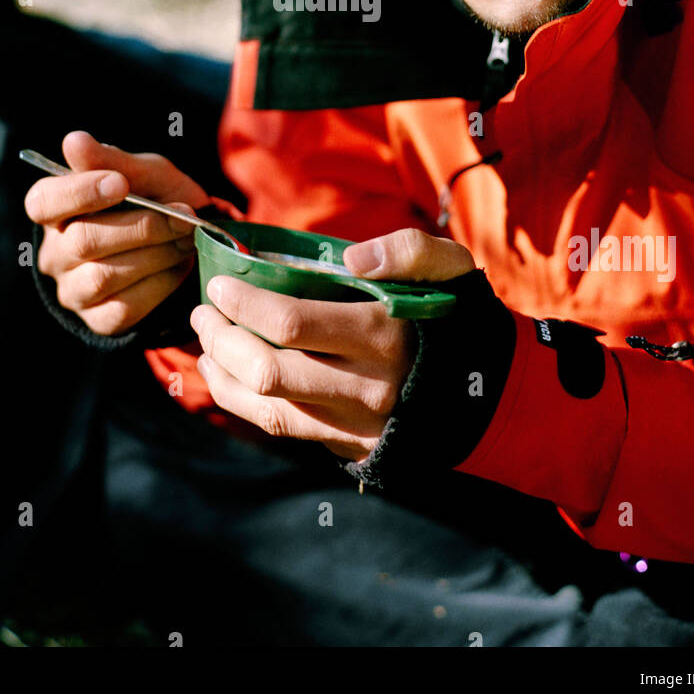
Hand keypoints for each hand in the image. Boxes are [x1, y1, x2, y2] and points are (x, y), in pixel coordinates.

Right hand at [24, 130, 208, 335]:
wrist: (185, 240)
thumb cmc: (154, 197)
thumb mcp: (143, 172)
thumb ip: (112, 160)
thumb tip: (73, 141)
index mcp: (53, 208)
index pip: (44, 202)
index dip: (80, 193)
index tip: (121, 183)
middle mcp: (54, 252)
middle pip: (84, 241)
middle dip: (141, 226)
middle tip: (183, 215)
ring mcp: (73, 290)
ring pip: (104, 277)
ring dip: (155, 255)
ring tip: (186, 238)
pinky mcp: (99, 319)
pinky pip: (124, 307)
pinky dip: (160, 283)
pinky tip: (180, 264)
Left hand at [189, 227, 474, 460]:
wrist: (488, 390)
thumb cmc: (456, 316)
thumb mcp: (450, 267)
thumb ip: (409, 250)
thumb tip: (354, 258)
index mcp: (384, 335)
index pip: (293, 324)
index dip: (246, 303)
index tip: (220, 283)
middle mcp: (365, 386)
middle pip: (270, 370)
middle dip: (223, 338)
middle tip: (204, 310)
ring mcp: (354, 422)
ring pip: (267, 407)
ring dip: (223, 373)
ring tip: (205, 341)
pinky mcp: (346, 443)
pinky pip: (281, 428)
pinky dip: (240, 401)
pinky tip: (223, 374)